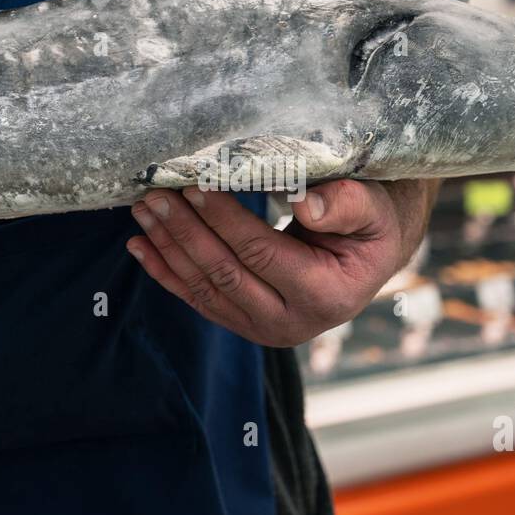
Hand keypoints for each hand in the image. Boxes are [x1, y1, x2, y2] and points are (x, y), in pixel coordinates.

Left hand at [126, 178, 438, 347]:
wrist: (370, 256)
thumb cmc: (372, 224)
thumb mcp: (373, 209)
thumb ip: (345, 205)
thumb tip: (305, 203)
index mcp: (328, 296)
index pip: (261, 254)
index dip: (225, 221)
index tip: (197, 184)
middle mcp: (293, 324)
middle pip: (225, 275)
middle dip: (185, 232)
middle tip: (157, 194)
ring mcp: (264, 330)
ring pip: (205, 289)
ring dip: (169, 248)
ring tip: (144, 209)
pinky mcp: (243, 324)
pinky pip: (197, 300)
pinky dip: (165, 272)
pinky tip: (140, 246)